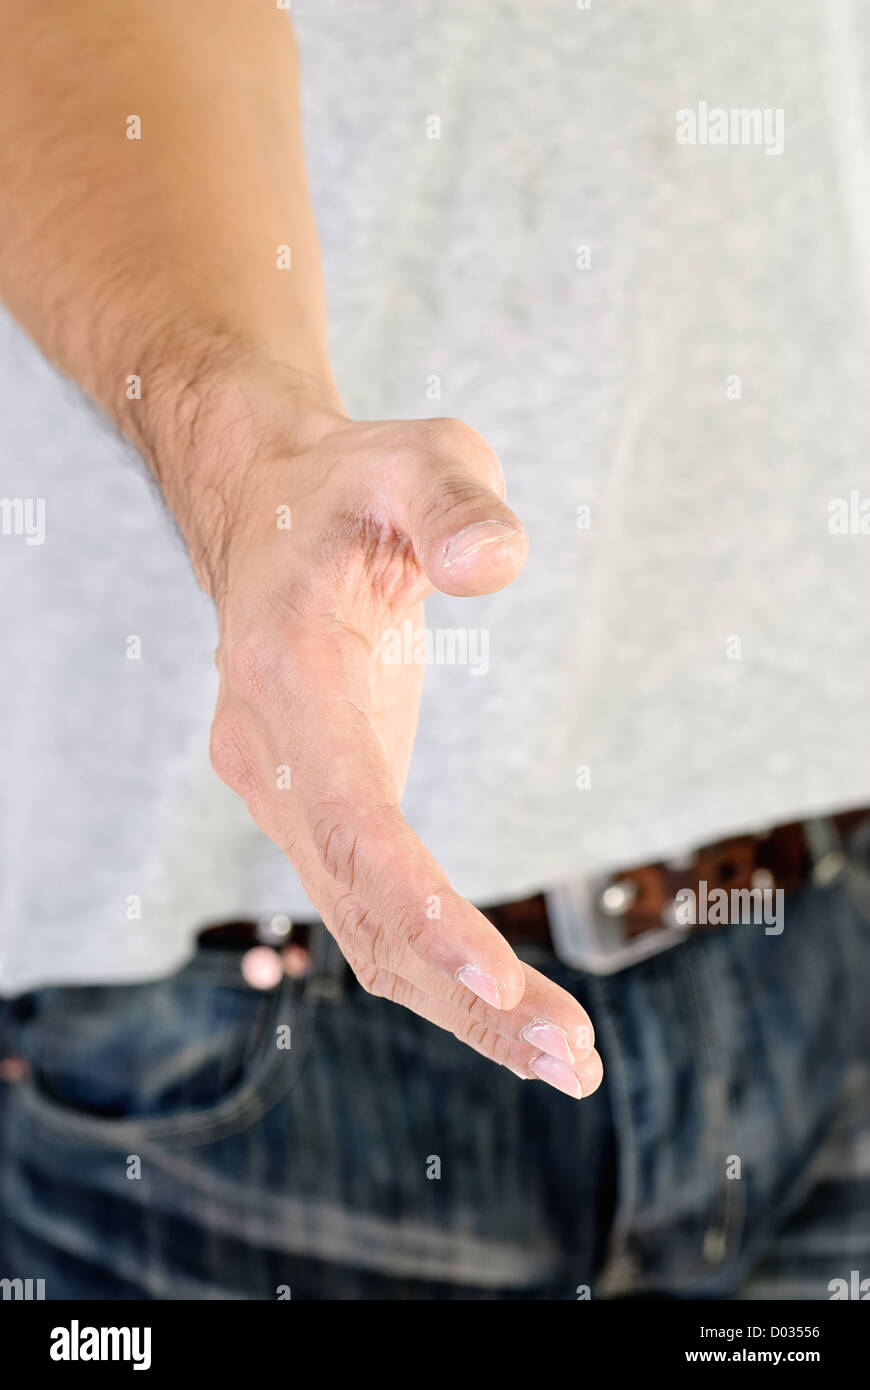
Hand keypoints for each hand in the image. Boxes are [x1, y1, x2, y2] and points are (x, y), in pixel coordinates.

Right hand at [206, 398, 602, 1098]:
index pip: (348, 811)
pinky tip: (512, 1009)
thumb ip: (456, 504)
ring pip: (365, 930)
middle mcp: (272, 755)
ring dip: (459, 1004)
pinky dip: (440, 969)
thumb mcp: (419, 459)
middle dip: (463, 989)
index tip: (493, 974)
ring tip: (569, 1059)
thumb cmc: (356, 485)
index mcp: (286, 674)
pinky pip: (375, 911)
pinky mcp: (324, 811)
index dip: (413, 898)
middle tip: (574, 1058)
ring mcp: (290, 794)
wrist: (274, 511)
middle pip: (361, 901)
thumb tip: (496, 568)